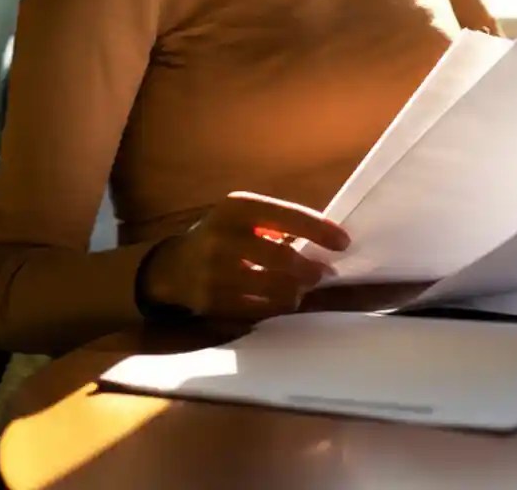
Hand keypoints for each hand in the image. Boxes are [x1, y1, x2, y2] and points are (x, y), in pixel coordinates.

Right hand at [138, 191, 349, 320]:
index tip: (344, 242)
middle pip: (283, 258)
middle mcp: (223, 237)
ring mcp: (215, 272)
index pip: (288, 216)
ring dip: (297, 291)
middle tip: (323, 273)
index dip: (320, 230)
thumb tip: (327, 239)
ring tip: (300, 288)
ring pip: (275, 289)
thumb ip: (279, 222)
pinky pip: (261, 310)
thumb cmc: (222, 236)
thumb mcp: (244, 216)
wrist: (172, 267)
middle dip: (310, 269)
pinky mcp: (213, 302)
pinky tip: (278, 299)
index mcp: (236, 207)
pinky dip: (277, 305)